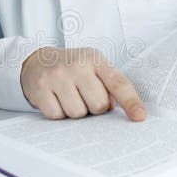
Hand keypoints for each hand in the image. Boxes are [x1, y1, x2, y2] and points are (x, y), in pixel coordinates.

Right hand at [20, 47, 146, 120]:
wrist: (37, 61)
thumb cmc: (72, 68)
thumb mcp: (92, 67)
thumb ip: (108, 85)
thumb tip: (115, 110)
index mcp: (94, 59)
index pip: (118, 83)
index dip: (131, 102)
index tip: (140, 117)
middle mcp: (76, 65)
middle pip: (98, 105)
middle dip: (94, 108)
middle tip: (85, 97)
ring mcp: (56, 77)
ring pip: (77, 113)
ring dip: (76, 112)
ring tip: (69, 97)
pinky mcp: (40, 89)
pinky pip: (57, 116)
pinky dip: (59, 113)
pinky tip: (56, 100)